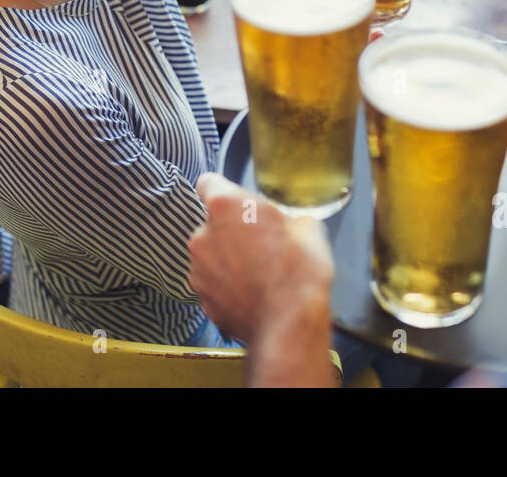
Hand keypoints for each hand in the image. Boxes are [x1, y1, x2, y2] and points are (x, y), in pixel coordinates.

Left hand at [188, 173, 333, 346]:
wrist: (289, 324)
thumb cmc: (299, 272)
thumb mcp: (308, 229)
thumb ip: (288, 217)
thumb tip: (293, 224)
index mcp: (225, 206)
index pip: (208, 182)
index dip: (224, 190)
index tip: (235, 201)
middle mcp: (203, 234)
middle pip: (212, 222)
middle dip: (231, 230)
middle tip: (260, 242)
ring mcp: (199, 268)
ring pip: (211, 254)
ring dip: (227, 258)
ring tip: (257, 273)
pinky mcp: (202, 298)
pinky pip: (212, 283)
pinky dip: (226, 285)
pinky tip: (251, 292)